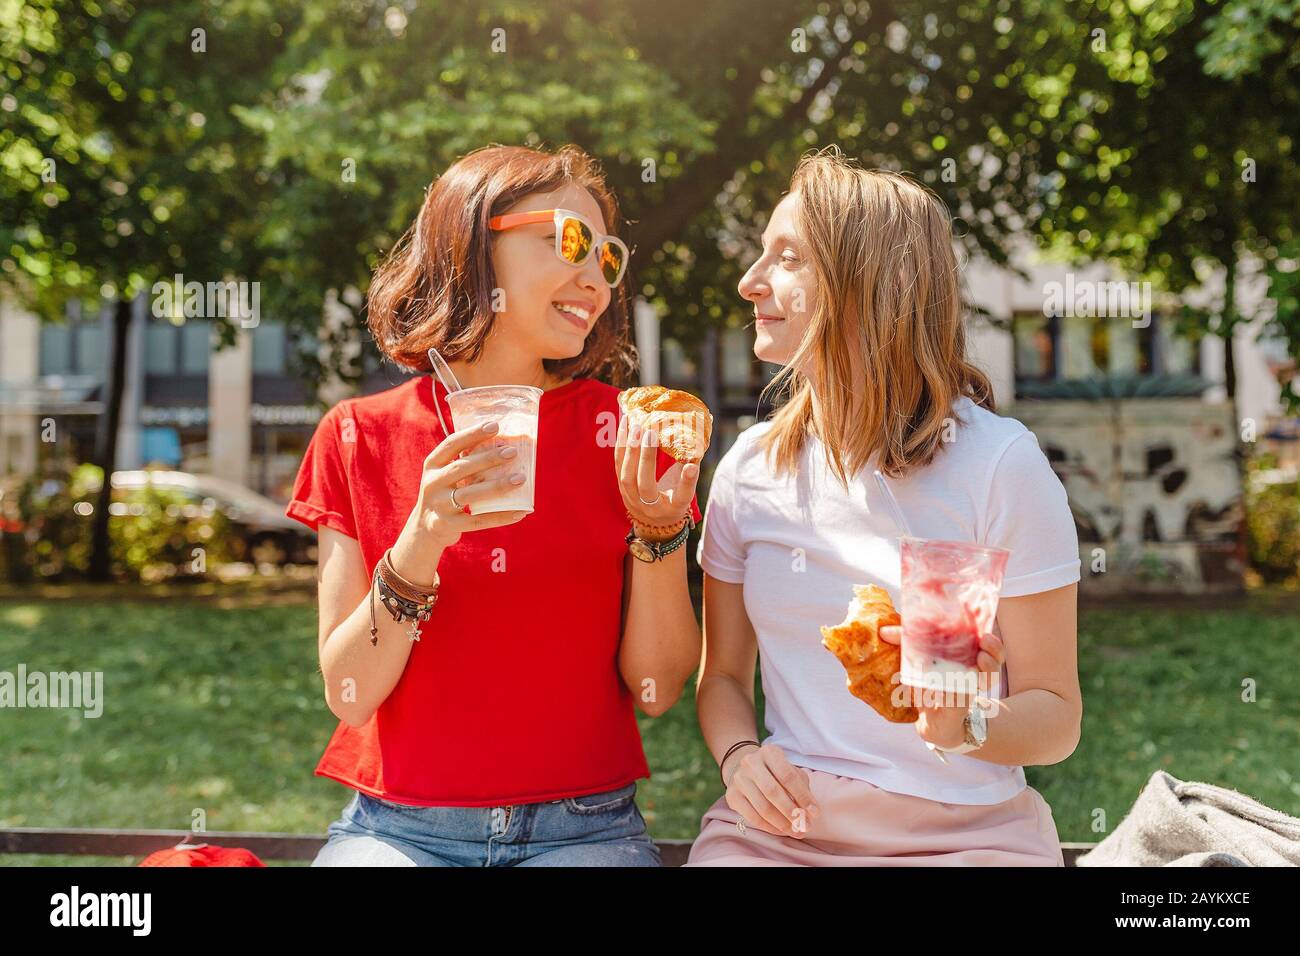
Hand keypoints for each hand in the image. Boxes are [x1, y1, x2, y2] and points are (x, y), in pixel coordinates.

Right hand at [391, 421, 529, 582]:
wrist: (425, 527)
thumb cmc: (446, 492)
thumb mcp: (445, 474)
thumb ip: (467, 461)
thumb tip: (506, 445)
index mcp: (432, 465)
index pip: (451, 444)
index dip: (472, 434)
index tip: (495, 425)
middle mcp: (432, 483)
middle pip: (462, 468)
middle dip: (488, 459)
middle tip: (512, 452)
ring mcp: (439, 505)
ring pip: (470, 494)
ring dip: (497, 486)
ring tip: (521, 479)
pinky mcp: (448, 525)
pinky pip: (478, 520)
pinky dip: (500, 517)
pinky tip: (520, 512)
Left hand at [614, 413, 699, 530]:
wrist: (654, 522)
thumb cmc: (674, 499)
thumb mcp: (686, 490)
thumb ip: (690, 468)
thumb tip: (696, 439)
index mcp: (674, 508)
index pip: (681, 497)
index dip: (687, 482)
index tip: (692, 466)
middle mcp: (652, 507)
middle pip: (646, 485)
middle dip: (647, 458)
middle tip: (650, 432)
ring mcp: (633, 500)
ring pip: (627, 476)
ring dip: (630, 449)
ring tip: (636, 426)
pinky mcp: (622, 489)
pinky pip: (618, 466)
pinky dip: (621, 444)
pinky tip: (625, 424)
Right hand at [722, 742, 819, 838]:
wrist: (744, 769)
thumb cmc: (775, 772)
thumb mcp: (790, 770)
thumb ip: (801, 787)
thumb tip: (810, 812)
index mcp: (769, 752)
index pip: (788, 776)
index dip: (803, 796)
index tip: (815, 813)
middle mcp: (750, 763)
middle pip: (773, 792)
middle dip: (792, 813)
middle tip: (805, 827)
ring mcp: (738, 779)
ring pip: (763, 808)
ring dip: (782, 824)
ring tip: (796, 832)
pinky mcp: (731, 796)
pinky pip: (752, 817)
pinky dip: (769, 828)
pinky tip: (780, 831)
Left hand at [879, 624, 1005, 750]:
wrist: (930, 721)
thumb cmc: (927, 685)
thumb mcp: (915, 659)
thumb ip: (903, 641)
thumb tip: (883, 630)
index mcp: (968, 656)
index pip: (987, 643)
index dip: (992, 637)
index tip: (986, 628)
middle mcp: (975, 672)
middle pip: (995, 657)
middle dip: (995, 648)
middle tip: (985, 639)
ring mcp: (971, 689)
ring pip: (989, 676)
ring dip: (988, 667)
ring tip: (981, 659)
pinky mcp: (961, 705)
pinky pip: (966, 697)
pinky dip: (962, 690)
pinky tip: (957, 685)